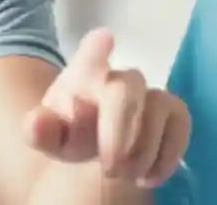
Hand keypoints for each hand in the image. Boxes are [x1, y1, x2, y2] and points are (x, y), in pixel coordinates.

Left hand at [24, 28, 190, 188]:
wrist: (97, 144)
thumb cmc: (72, 130)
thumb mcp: (50, 136)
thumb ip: (40, 130)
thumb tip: (36, 123)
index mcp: (84, 75)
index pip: (90, 56)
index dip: (97, 48)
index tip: (104, 38)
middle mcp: (120, 78)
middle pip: (127, 87)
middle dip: (120, 130)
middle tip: (109, 168)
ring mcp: (151, 93)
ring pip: (158, 107)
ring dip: (143, 149)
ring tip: (125, 174)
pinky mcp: (175, 112)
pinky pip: (180, 126)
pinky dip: (166, 156)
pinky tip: (147, 177)